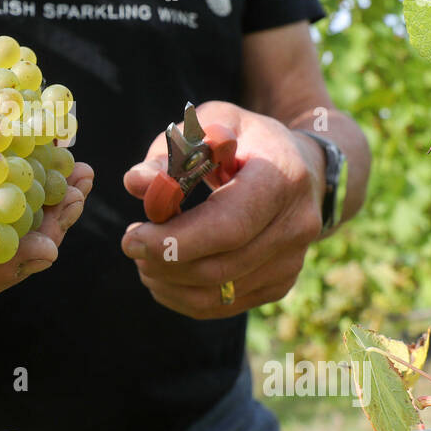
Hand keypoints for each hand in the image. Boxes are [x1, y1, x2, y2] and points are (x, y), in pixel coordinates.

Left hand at [120, 101, 323, 319]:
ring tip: (144, 258)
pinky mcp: (280, 283)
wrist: (299, 168)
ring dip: (168, 282)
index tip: (131, 239)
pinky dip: (183, 296)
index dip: (176, 240)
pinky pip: (224, 305)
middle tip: (131, 245)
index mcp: (282, 178)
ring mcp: (292, 260)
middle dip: (164, 262)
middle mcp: (296, 225)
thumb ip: (173, 152)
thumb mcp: (210, 126)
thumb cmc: (244, 142)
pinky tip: (163, 274)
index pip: (228, 225)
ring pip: (218, 293)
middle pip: (220, 265)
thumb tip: (136, 183)